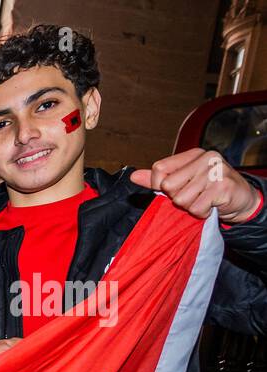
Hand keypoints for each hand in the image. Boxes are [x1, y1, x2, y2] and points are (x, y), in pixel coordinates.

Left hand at [130, 149, 261, 222]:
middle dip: (177, 197)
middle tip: (193, 196)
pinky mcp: (223, 186)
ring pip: (181, 199)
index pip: (159, 168)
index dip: (158, 185)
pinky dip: (201, 213)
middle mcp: (205, 158)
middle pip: (168, 185)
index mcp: (193, 154)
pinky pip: (196, 208)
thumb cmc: (210, 190)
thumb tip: (134, 176)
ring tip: (203, 200)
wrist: (241, 200)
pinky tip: (211, 206)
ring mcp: (216, 171)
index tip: (172, 191)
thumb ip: (159, 178)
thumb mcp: (184, 181)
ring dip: (190, 207)